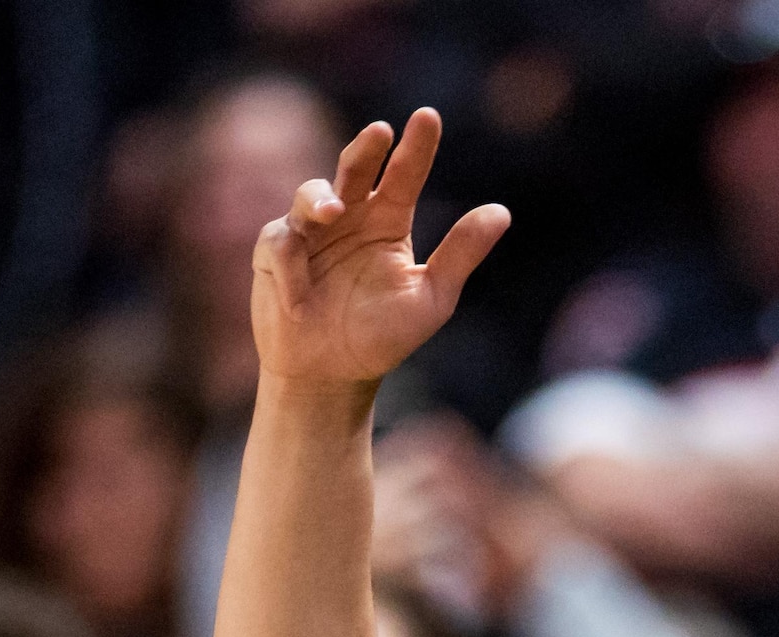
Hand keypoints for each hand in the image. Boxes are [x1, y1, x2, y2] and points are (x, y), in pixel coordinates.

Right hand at [251, 111, 511, 389]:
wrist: (330, 377)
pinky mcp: (275, 252)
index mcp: (388, 223)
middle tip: (380, 133)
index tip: (428, 117)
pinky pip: (280, 243)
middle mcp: (350, 217)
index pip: (404, 176)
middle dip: (365, 148)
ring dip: (319, 197)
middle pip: (355, 168)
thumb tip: (502, 212)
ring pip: (311, 194)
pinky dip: (292, 267)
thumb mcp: (430, 299)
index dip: (416, 147)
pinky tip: (300, 301)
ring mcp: (310, 232)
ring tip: (333, 211)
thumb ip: (460, 254)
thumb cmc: (381, 338)